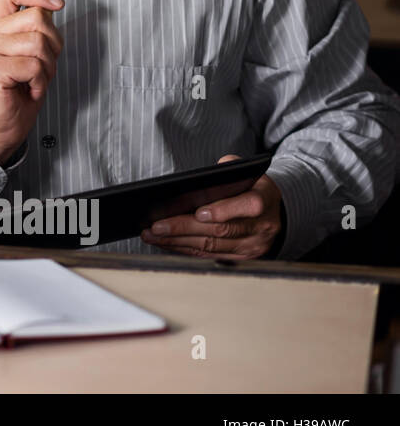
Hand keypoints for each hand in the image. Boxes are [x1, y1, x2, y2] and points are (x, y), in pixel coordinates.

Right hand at [0, 0, 64, 163]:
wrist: (2, 126)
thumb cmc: (18, 91)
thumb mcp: (32, 53)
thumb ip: (37, 28)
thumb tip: (53, 0)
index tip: (58, 4)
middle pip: (37, 18)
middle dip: (54, 44)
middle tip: (45, 66)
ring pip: (38, 42)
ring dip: (47, 67)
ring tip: (36, 80)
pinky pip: (33, 65)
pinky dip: (40, 81)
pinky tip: (29, 89)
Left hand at [140, 160, 283, 258]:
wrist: (275, 212)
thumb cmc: (252, 188)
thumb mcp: (247, 172)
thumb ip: (229, 168)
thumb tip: (207, 174)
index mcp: (265, 199)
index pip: (248, 206)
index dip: (223, 210)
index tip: (198, 212)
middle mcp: (261, 227)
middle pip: (220, 230)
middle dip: (184, 228)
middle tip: (157, 226)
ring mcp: (252, 246)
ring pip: (211, 246)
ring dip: (178, 242)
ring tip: (152, 235)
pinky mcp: (241, 258)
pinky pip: (209, 255)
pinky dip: (185, 250)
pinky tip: (166, 243)